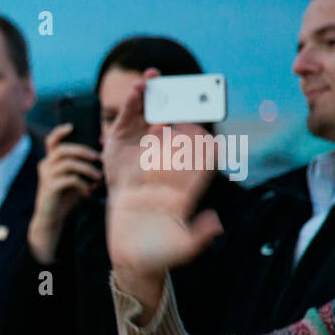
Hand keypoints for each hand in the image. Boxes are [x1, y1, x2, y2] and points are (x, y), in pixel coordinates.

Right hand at [28, 123, 101, 263]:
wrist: (53, 218)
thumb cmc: (66, 195)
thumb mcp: (74, 177)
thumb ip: (82, 164)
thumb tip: (102, 150)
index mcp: (51, 160)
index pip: (51, 140)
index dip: (60, 131)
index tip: (71, 126)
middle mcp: (45, 165)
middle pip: (63, 149)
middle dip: (83, 151)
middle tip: (98, 158)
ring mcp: (46, 176)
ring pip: (68, 164)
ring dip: (87, 169)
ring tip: (98, 178)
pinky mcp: (49, 188)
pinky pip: (69, 179)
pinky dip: (83, 184)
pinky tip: (88, 192)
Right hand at [103, 70, 222, 316]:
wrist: (130, 257)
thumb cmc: (159, 256)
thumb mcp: (180, 250)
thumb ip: (197, 238)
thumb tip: (215, 224)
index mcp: (185, 186)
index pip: (200, 158)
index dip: (202, 143)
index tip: (203, 132)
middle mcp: (166, 170)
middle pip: (177, 134)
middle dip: (180, 109)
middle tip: (184, 87)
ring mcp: (142, 164)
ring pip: (150, 126)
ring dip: (152, 102)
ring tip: (152, 77)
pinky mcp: (120, 163)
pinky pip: (124, 131)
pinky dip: (127, 111)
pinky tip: (131, 94)